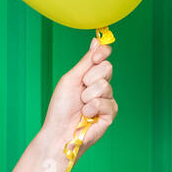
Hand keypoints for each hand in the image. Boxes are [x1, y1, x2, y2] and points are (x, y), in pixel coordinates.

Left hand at [43, 36, 116, 158]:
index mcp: (89, 75)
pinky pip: (106, 102)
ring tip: (81, 106)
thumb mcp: (71, 79)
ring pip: (105, 85)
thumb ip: (86, 61)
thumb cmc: (61, 106)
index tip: (96, 56)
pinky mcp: (111, 112)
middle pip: (107, 68)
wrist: (60, 130)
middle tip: (79, 91)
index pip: (103, 57)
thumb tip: (96, 40)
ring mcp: (107, 98)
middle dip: (89, 78)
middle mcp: (100, 85)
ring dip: (87, 96)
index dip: (102, 53)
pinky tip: (87, 115)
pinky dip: (92, 108)